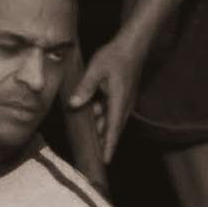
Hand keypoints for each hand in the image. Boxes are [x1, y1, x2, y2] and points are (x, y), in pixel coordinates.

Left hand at [64, 37, 141, 169]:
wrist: (133, 45)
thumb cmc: (115, 56)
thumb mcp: (96, 69)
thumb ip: (85, 88)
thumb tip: (74, 105)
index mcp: (119, 101)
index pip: (113, 129)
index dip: (109, 146)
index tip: (105, 161)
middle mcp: (124, 105)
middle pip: (112, 129)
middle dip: (103, 143)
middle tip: (92, 157)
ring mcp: (124, 101)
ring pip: (111, 120)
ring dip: (100, 129)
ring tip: (88, 140)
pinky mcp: (122, 96)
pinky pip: (111, 112)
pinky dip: (101, 117)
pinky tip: (90, 116)